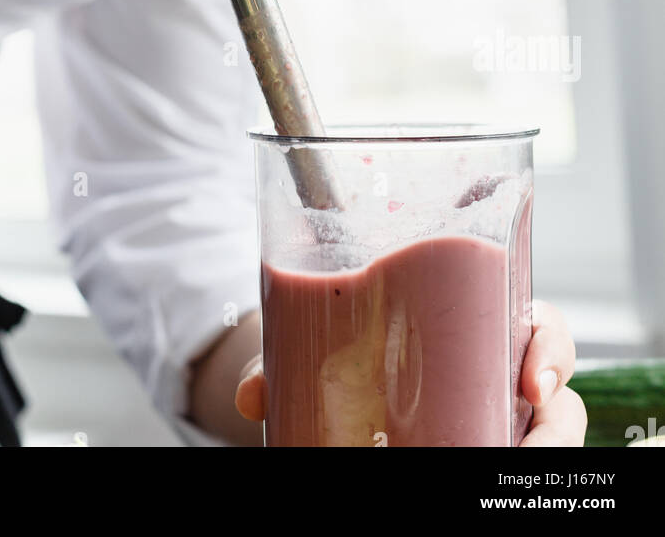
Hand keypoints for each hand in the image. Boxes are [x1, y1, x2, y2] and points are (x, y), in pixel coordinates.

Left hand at [235, 298, 586, 446]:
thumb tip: (252, 394)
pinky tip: (488, 487)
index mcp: (472, 324)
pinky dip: (507, 481)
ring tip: (508, 476)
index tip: (535, 380)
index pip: (539, 325)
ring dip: (540, 458)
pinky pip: (507, 463)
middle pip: (559, 397)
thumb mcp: (309, 345)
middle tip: (531, 446)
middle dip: (558, 426)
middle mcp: (494, 376)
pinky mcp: (474, 446)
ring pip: (544, 440)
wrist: (316, 389)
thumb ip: (280, 365)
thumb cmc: (334, 348)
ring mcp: (490, 420)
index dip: (552, 348)